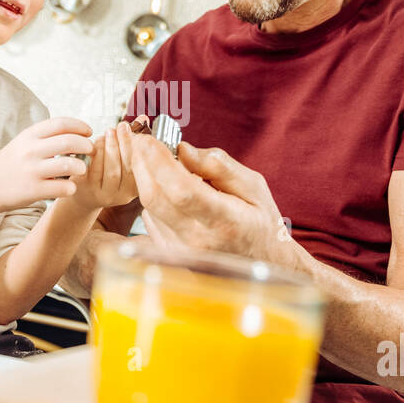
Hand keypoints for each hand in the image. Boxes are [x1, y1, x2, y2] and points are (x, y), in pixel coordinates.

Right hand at [0, 117, 93, 212]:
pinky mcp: (33, 190)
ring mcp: (32, 171)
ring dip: (81, 167)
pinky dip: (71, 187)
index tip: (89, 132)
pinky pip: (63, 187)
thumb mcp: (22, 143)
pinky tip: (69, 187)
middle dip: (86, 146)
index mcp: (29, 135)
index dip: (80, 126)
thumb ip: (45, 137)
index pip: (61, 123)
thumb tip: (75, 132)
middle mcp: (31, 150)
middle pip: (70, 142)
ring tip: (81, 169)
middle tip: (90, 151)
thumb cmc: (10, 165)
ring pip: (70, 164)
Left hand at [69, 123, 138, 211]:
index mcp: (135, 188)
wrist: (84, 195)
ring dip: (111, 147)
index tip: (135, 129)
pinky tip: (98, 142)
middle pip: (127, 168)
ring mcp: (104, 194)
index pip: (142, 167)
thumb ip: (133, 141)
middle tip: (122, 126)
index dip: (139, 147)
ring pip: (112, 170)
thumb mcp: (122, 161)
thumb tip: (143, 118)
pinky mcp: (87, 189)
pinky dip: (98, 152)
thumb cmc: (106, 173)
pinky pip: (94, 170)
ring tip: (109, 132)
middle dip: (125, 144)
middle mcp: (122, 195)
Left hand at [127, 135, 296, 266]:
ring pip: (149, 207)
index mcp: (224, 222)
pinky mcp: (168, 253)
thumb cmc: (260, 222)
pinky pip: (151, 218)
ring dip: (146, 180)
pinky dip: (154, 197)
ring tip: (158, 162)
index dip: (161, 163)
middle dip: (142, 165)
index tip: (148, 140)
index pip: (183, 191)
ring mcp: (180, 251)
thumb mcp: (253, 186)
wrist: (262, 263)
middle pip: (156, 198)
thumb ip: (218, 166)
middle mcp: (198, 240)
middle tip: (142, 141)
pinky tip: (167, 188)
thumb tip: (183, 150)